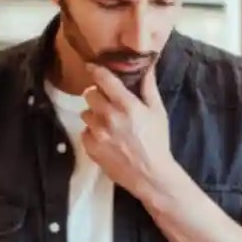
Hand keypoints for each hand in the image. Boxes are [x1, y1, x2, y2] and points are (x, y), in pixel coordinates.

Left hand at [81, 62, 179, 200]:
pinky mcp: (90, 147)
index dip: (95, 70)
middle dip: (97, 95)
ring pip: (85, 113)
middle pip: (89, 94)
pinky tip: (104, 137)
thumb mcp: (158, 112)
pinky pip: (84, 132)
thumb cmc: (157, 142)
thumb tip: (146, 66)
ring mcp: (97, 133)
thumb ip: (149, 88)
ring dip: (93, 114)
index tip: (92, 67)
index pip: (103, 79)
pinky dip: (91, 132)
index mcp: (126, 105)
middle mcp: (109, 116)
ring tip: (106, 122)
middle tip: (106, 101)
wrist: (150, 174)